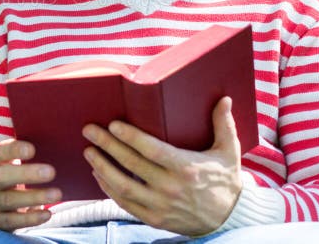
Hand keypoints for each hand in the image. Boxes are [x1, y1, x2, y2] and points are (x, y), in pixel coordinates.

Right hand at [0, 138, 61, 230]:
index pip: (2, 152)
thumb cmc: (16, 179)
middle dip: (26, 173)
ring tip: (56, 194)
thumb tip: (61, 146)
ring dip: (34, 197)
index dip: (15, 149)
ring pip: (9, 199)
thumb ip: (34, 156)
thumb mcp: (18, 166)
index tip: (32, 149)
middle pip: (3, 176)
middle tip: (51, 172)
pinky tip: (47, 214)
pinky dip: (31, 218)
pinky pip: (13, 220)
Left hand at [82, 96, 241, 235]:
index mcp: (187, 168)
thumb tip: (225, 98)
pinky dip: (108, 189)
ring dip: (103, 167)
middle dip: (107, 146)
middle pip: (132, 165)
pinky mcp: (154, 219)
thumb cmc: (225, 180)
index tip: (113, 124)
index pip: (152, 151)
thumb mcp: (229, 152)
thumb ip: (224, 124)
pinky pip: (125, 204)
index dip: (131, 138)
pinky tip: (99, 175)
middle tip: (89, 130)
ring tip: (89, 151)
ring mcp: (161, 206)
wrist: (229, 220)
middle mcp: (171, 188)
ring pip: (123, 186)